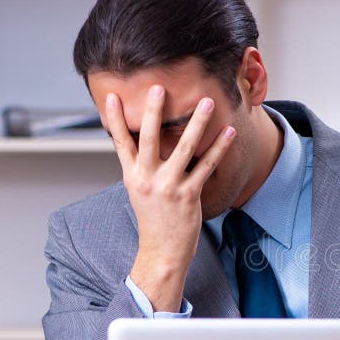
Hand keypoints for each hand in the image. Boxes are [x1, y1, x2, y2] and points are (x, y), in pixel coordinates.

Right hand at [105, 85, 235, 311]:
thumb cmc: (154, 220)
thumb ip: (142, 167)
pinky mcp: (189, 195)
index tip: (110, 96)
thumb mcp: (140, 191)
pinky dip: (219, 148)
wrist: (162, 251)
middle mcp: (148, 178)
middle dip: (153, 111)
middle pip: (148, 138)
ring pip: (183, 148)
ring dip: (197, 123)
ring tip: (207, 103)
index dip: (113, 119)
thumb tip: (143, 145)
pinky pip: (206, 166)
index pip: (120, 142)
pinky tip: (228, 133)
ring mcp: (169, 186)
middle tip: (159, 87)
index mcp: (133, 176)